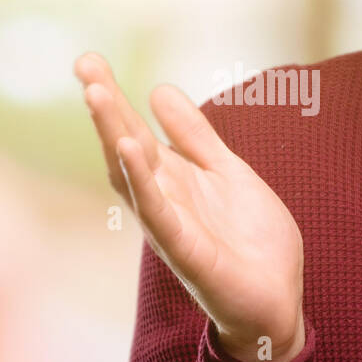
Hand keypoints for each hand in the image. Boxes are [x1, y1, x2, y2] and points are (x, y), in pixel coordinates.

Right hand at [74, 52, 305, 361]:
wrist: (277, 300)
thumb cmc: (249, 242)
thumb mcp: (227, 172)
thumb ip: (195, 136)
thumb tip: (158, 90)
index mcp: (173, 180)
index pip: (134, 131)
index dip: (114, 98)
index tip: (88, 60)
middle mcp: (163, 200)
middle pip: (125, 146)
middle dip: (105, 107)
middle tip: (83, 63)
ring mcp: (170, 226)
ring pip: (134, 175)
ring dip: (114, 134)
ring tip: (98, 93)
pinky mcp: (187, 252)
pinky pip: (158, 213)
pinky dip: (141, 181)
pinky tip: (129, 148)